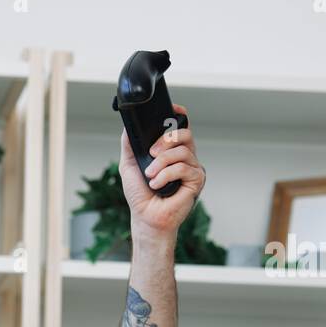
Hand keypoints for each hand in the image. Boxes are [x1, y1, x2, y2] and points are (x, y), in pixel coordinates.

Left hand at [118, 103, 204, 240]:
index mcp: (171, 151)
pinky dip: (166, 175)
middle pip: (184, 133)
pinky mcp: (197, 180)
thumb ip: (129, 145)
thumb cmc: (140, 195)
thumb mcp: (129, 165)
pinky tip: (157, 185)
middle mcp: (184, 156)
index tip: (172, 108)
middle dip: (165, 139)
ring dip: (161, 163)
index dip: (179, 115)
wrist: (146, 217)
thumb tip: (128, 127)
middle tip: (151, 153)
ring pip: (182, 151)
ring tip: (150, 175)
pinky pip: (183, 167)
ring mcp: (192, 167)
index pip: (180, 126)